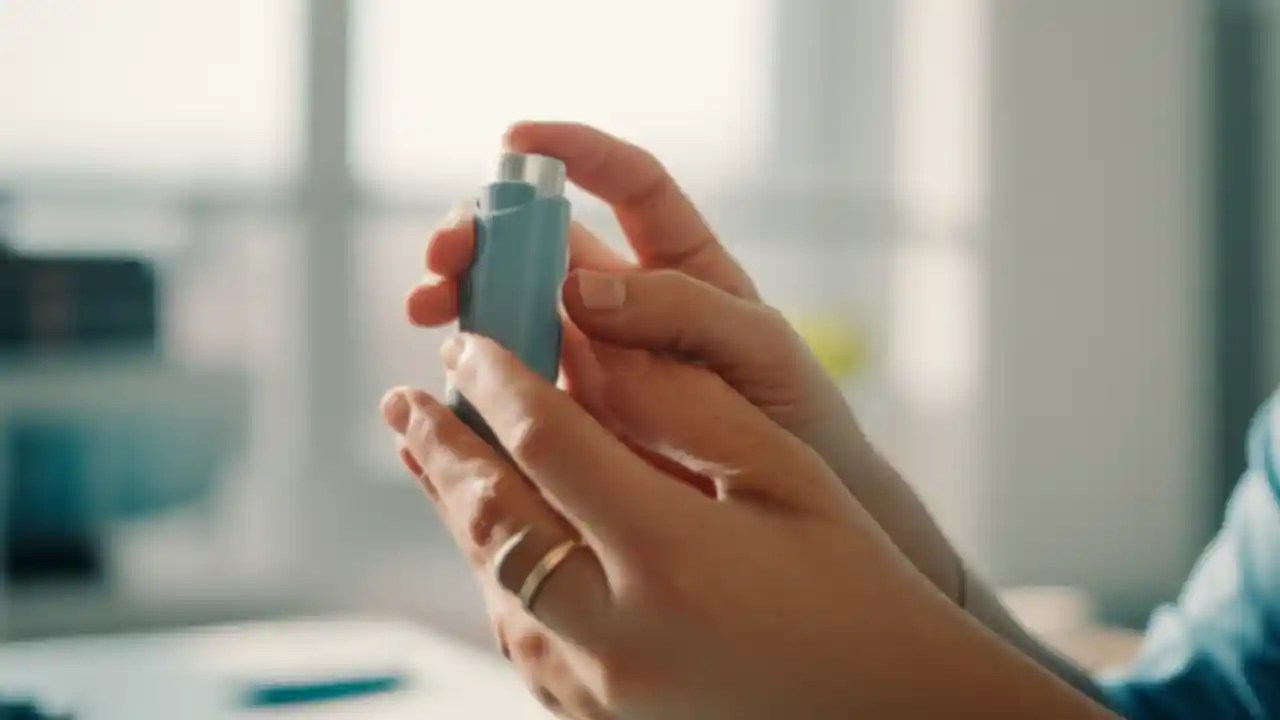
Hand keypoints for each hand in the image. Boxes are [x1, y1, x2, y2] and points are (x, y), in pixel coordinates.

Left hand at [380, 335, 1113, 718]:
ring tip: (429, 458)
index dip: (498, 381)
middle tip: (403, 400)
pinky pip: (521, 635)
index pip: (548, 444)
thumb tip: (594, 342)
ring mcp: (601, 690)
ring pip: (494, 583)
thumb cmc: (855, 583)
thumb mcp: (785, 474)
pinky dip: (494, 573)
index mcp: (672, 557)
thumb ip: (683, 405)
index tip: (468, 343)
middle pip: (496, 519)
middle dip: (442, 449)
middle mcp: (619, 633)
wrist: (888, 714)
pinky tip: (491, 537)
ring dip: (457, 511)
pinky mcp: (597, 717)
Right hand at [407, 122, 962, 600]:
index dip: (576, 151)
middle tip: (445, 255)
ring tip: (430, 312)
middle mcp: (627, 303)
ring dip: (461, 300)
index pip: (629, 186)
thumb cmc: (793, 416)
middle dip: (483, 236)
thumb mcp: (757, 349)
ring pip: (511, 310)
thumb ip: (681, 311)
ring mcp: (594, 359)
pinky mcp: (571, 415)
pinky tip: (440, 381)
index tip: (515, 140)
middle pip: (541, 246)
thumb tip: (577, 286)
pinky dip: (468, 378)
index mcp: (681, 265)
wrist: (799, 516)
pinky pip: (510, 384)